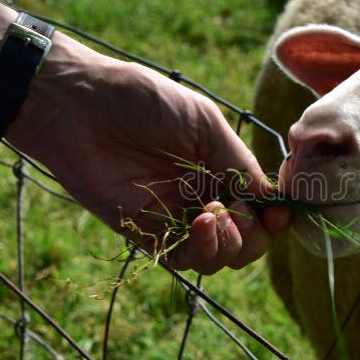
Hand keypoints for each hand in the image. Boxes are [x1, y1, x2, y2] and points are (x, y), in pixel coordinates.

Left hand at [7, 37, 288, 273]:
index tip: (279, 215)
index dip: (274, 218)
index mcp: (220, 168)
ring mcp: (174, 217)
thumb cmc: (144, 100)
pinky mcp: (144, 233)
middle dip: (253, 236)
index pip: (259, 207)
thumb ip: (237, 162)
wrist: (79, 106)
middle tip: (236, 212)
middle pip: (245, 240)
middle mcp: (202, 196)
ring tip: (213, 217)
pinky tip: (200, 223)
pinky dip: (200, 251)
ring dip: (228, 245)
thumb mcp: (204, 122)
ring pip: (218, 257)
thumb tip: (272, 200)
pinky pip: (182, 260)